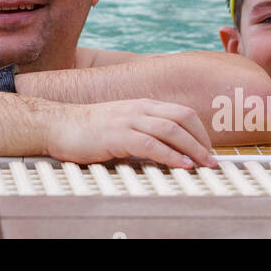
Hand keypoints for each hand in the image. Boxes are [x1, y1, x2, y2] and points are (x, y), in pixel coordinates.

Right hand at [44, 98, 217, 168]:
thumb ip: (143, 131)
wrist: (58, 125)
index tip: (208, 150)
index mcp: (142, 105)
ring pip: (171, 129)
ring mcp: (129, 119)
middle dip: (202, 140)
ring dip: (193, 148)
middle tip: (212, 160)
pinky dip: (171, 155)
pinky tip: (180, 165)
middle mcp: (139, 108)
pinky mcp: (118, 135)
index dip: (200, 132)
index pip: (181, 113)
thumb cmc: (88, 129)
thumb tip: (167, 150)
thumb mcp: (122, 124)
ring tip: (203, 164)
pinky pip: (151, 144)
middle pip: (183, 118)